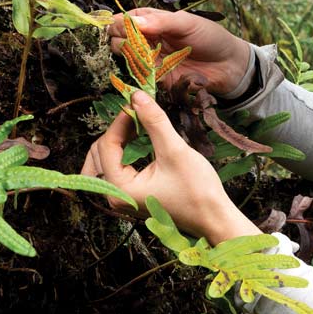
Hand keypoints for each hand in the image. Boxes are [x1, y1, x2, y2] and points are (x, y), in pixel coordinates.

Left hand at [81, 91, 261, 243]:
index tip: (136, 104)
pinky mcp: (133, 196)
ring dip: (117, 141)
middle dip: (116, 131)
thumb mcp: (175, 151)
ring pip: (104, 162)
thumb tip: (137, 95)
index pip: (107, 146)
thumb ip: (154, 122)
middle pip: (99, 154)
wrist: (214, 218)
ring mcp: (123, 199)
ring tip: (136, 125)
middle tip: (137, 114)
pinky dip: (123, 152)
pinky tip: (137, 140)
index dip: (120, 121)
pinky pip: (116, 169)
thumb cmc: (197, 191)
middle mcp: (115, 197)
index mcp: (120, 190)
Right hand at [108, 7, 254, 97]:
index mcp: (153, 20)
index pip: (125, 19)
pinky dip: (136, 73)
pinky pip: (138, 76)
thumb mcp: (187, 23)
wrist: (228, 65)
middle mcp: (147, 39)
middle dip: (120, 39)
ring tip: (142, 54)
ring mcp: (150, 59)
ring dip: (128, 55)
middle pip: (119, 37)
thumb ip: (161, 22)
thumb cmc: (210, 37)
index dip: (120, 23)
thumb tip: (134, 21)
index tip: (122, 27)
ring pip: (125, 56)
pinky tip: (143, 69)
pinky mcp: (156, 78)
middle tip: (133, 42)